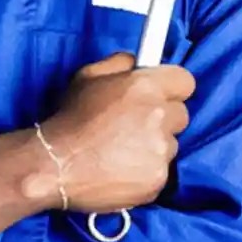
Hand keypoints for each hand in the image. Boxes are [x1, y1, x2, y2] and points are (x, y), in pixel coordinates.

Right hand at [38, 52, 195, 213]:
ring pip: (170, 144)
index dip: (171, 87)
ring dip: (153, 144)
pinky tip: (120, 167)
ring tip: (121, 149)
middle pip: (180, 114)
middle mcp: (159, 117)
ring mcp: (161, 150)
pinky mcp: (158, 179)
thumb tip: (136, 62)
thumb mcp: (86, 76)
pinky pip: (160, 169)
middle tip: (133, 123)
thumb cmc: (69, 119)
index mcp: (145, 87)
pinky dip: (145, 169)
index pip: (185, 81)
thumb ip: (118, 63)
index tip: (160, 93)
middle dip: (162, 117)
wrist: (56, 165)